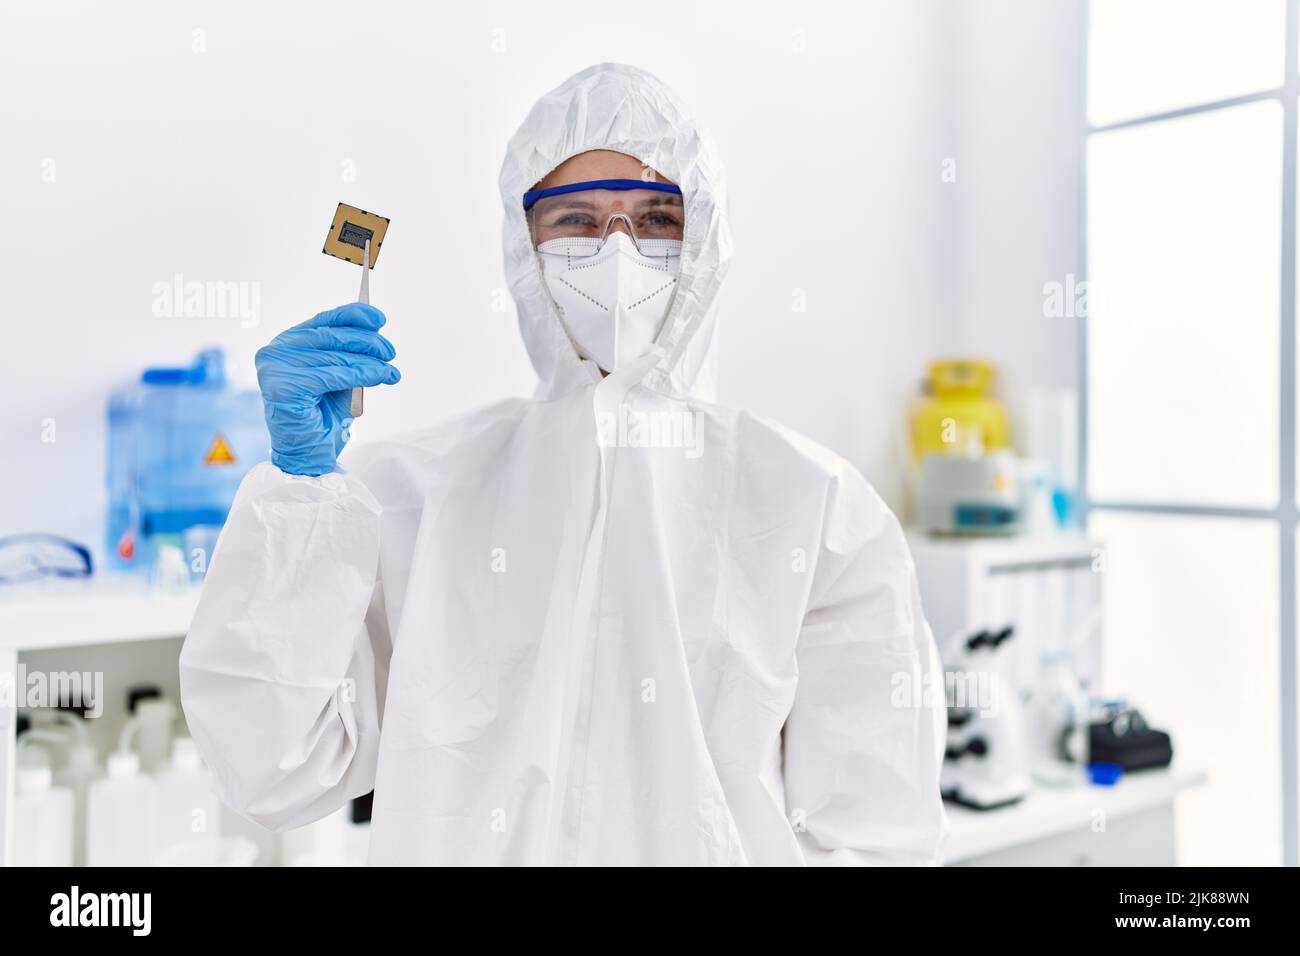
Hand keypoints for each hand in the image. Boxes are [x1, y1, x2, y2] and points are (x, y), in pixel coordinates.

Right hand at [255, 303, 399, 475]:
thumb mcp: (340, 377)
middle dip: (366, 342)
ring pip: (334, 356)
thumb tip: (375, 330)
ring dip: (370, 362)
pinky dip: (361, 374)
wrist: (309, 453)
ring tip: (392, 371)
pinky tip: (380, 376)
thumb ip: (348, 353)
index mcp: (286, 343)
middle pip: (330, 336)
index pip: (323, 321)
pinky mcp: (283, 386)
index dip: (353, 316)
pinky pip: (332, 375)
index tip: (379, 318)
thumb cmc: (324, 415)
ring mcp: (275, 368)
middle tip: (390, 352)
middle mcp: (275, 351)